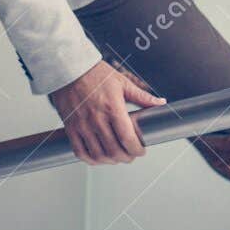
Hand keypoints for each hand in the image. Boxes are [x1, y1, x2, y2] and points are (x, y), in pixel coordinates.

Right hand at [49, 61, 165, 165]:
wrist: (69, 69)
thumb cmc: (94, 74)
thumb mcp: (122, 82)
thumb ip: (142, 96)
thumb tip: (160, 102)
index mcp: (112, 107)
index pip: (127, 138)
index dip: (136, 149)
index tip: (141, 150)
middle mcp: (97, 119)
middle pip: (114, 150)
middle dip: (126, 157)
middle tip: (131, 155)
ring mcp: (82, 125)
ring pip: (98, 154)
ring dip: (110, 161)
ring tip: (116, 157)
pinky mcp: (70, 127)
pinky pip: (80, 151)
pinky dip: (90, 159)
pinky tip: (98, 157)